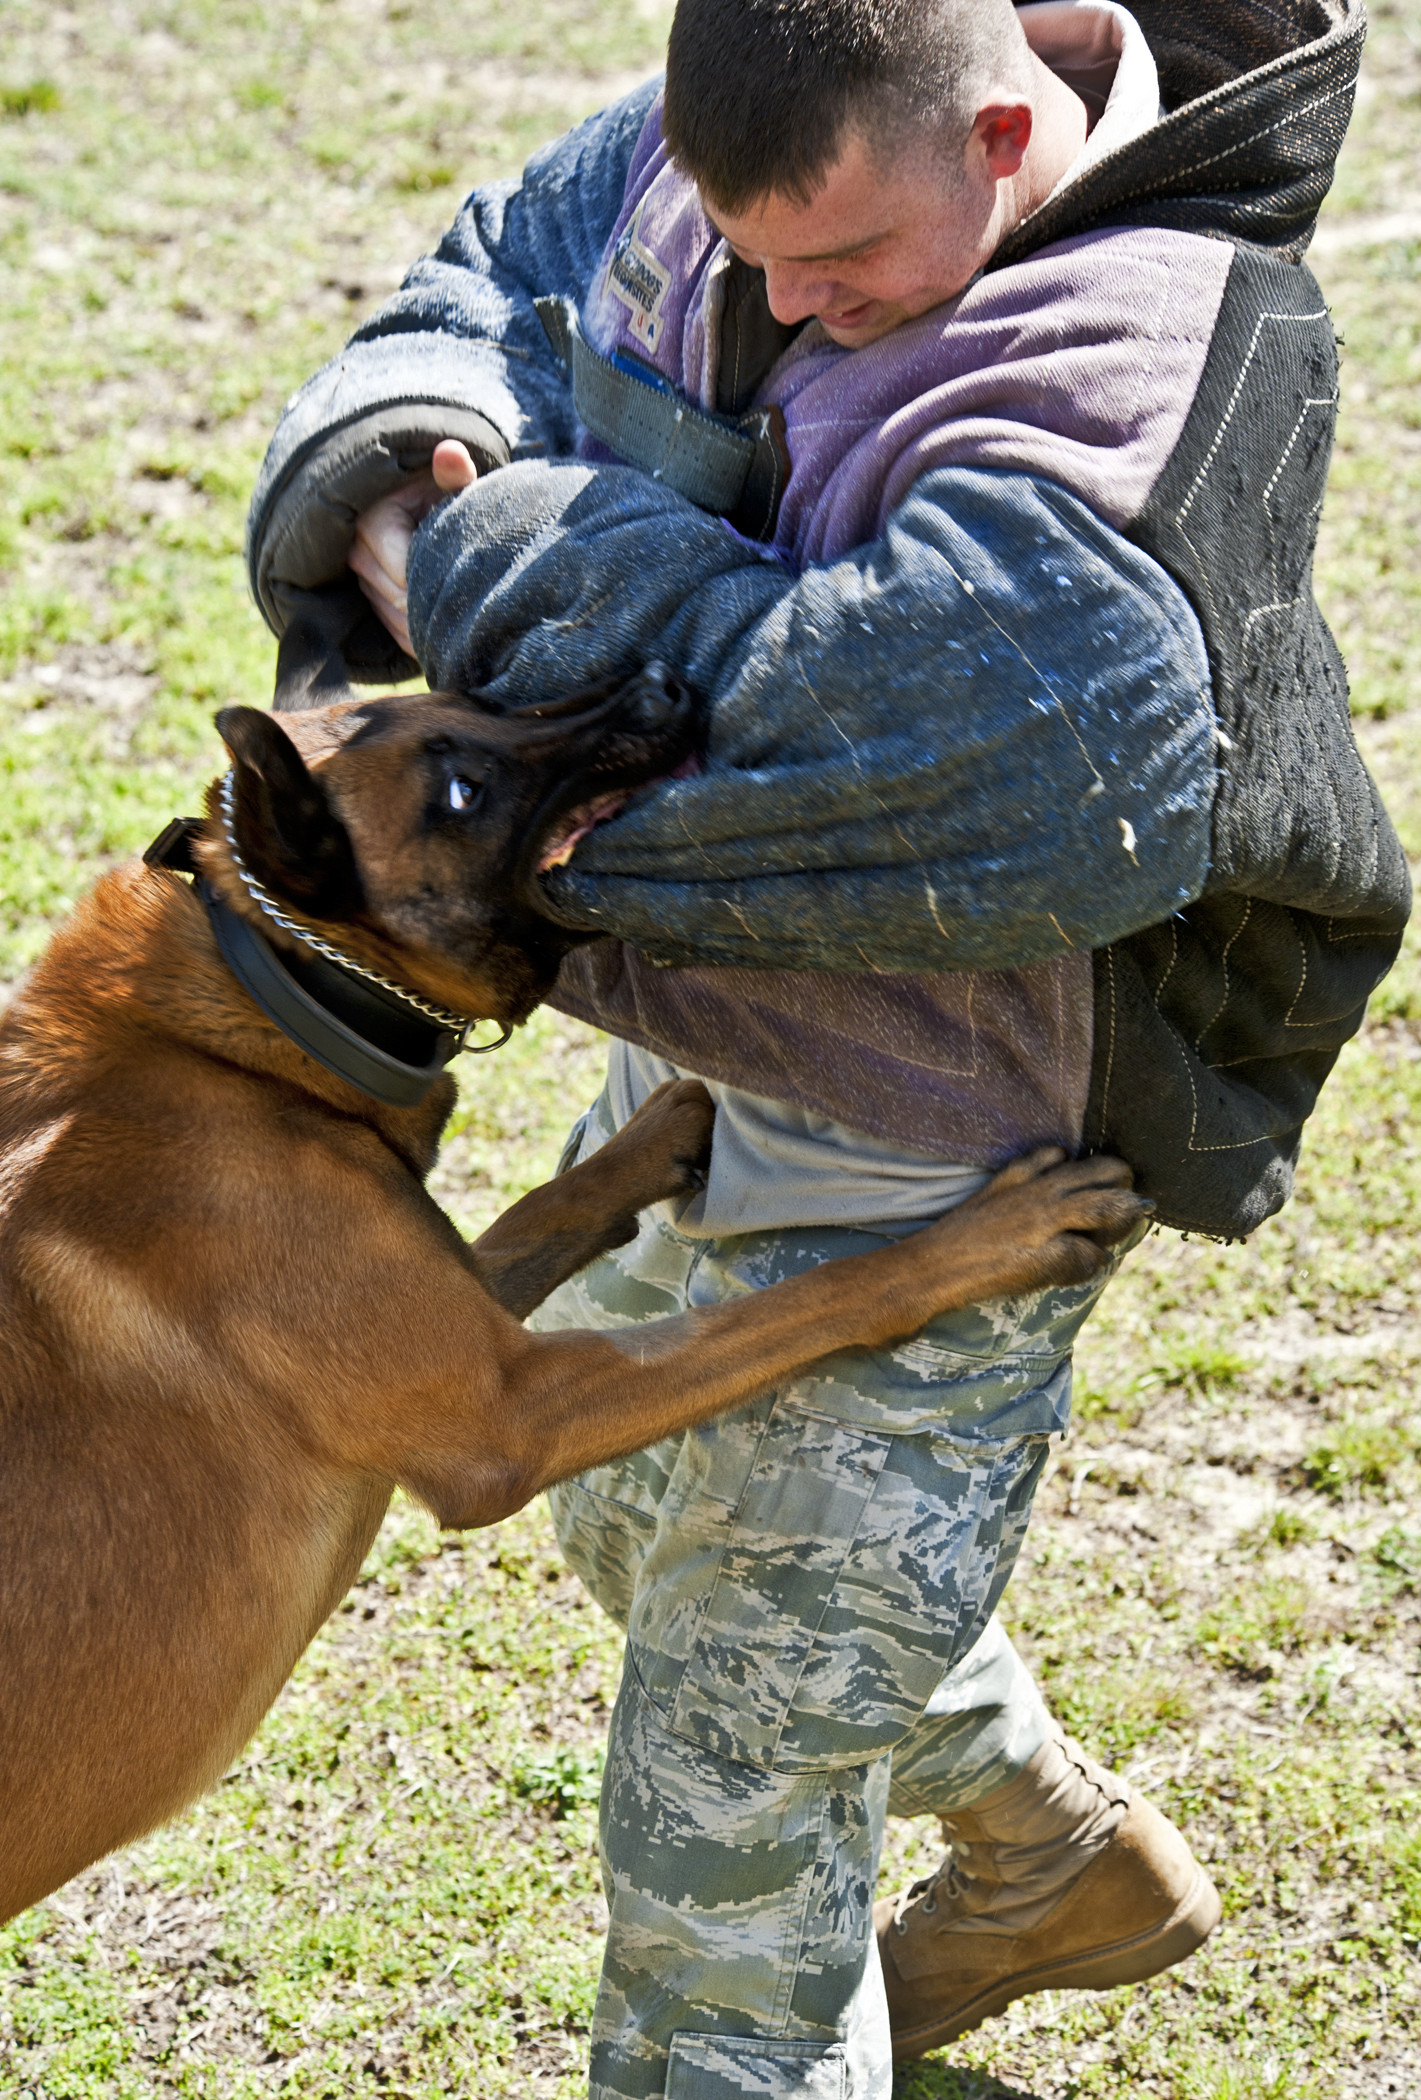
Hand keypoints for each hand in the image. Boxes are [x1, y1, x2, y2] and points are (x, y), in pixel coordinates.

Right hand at [348, 438, 478, 655]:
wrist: (420, 498)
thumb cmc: (440, 488)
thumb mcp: (448, 480)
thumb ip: (454, 474)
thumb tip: (452, 453)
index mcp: (372, 521)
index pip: (404, 575)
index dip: (439, 585)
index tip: (472, 584)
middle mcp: (356, 552)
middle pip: (398, 602)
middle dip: (436, 609)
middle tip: (474, 610)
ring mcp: (359, 578)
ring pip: (396, 621)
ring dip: (429, 629)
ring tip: (465, 622)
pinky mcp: (367, 598)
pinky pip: (393, 631)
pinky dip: (421, 637)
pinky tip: (449, 634)